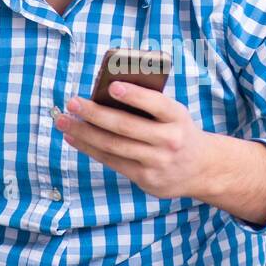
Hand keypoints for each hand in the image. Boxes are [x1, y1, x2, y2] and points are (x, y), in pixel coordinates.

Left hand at [55, 82, 223, 201]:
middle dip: (95, 114)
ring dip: (84, 133)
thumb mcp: (174, 114)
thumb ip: (148, 105)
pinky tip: (74, 138)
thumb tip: (103, 96)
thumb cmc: (178, 131)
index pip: (156, 104)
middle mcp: (169, 141)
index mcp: (177, 117)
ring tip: (63, 121)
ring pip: (114, 146)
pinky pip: (112, 161)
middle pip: (126, 126)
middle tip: (72, 102)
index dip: (135, 96)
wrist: (202, 169)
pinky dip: (90, 148)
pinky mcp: (146, 179)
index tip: (112, 86)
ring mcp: (157, 162)